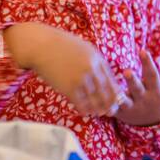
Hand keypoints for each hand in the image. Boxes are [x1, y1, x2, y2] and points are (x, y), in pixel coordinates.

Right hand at [4, 22, 127, 118]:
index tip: (117, 99)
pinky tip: (86, 113)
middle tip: (112, 111)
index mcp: (97, 58)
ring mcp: (81, 79)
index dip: (115, 91)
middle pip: (105, 90)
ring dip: (97, 108)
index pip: (111, 79)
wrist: (42, 46)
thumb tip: (100, 72)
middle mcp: (92, 69)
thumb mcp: (83, 48)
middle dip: (110, 103)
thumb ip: (93, 60)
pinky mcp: (69, 87)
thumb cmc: (61, 45)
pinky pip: (80, 102)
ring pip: (94, 98)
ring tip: (99, 114)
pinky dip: (84, 109)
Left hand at [115, 51, 159, 126]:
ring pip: (124, 101)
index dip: (148, 63)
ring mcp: (132, 107)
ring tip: (113, 89)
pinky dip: (109, 108)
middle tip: (127, 71)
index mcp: (156, 90)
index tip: (143, 51)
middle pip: (137, 89)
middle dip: (132, 81)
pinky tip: (101, 104)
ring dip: (119, 96)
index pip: (152, 75)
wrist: (153, 123)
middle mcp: (144, 99)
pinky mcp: (121, 113)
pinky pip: (114, 110)